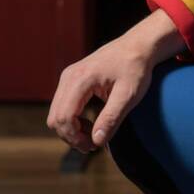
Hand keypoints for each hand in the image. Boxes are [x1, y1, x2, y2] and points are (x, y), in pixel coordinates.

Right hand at [46, 9, 182, 151]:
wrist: (138, 46)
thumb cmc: (135, 68)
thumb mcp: (129, 95)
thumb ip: (112, 118)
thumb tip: (97, 141)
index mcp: (81, 79)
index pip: (64, 117)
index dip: (74, 137)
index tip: (92, 146)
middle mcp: (69, 76)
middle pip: (55, 117)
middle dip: (70, 136)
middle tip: (92, 146)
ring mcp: (68, 77)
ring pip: (56, 113)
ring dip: (71, 129)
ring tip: (93, 136)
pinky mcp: (71, 79)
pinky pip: (62, 105)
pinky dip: (72, 119)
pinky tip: (90, 123)